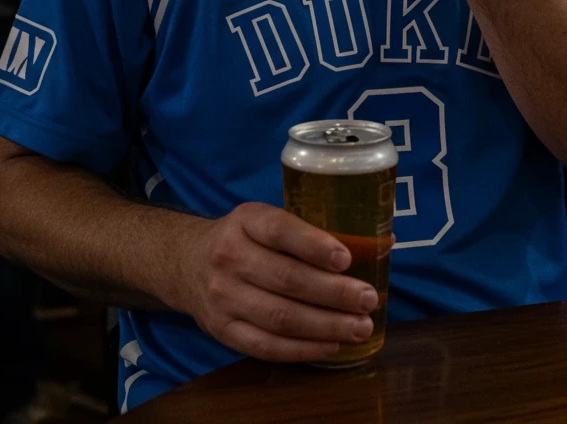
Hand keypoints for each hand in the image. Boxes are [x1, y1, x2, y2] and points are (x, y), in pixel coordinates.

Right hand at [176, 202, 380, 361]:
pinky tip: (331, 344)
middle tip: (368, 299)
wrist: (186, 263)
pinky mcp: (222, 330)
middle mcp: (230, 257)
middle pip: (287, 279)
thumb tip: (380, 242)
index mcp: (246, 220)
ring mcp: (223, 297)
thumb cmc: (243, 238)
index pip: (281, 230)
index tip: (346, 258)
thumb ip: (307, 230)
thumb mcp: (264, 219)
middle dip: (333, 293)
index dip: (314, 245)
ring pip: (280, 317)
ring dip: (325, 325)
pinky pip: (266, 346)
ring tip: (360, 326)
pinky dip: (303, 349)